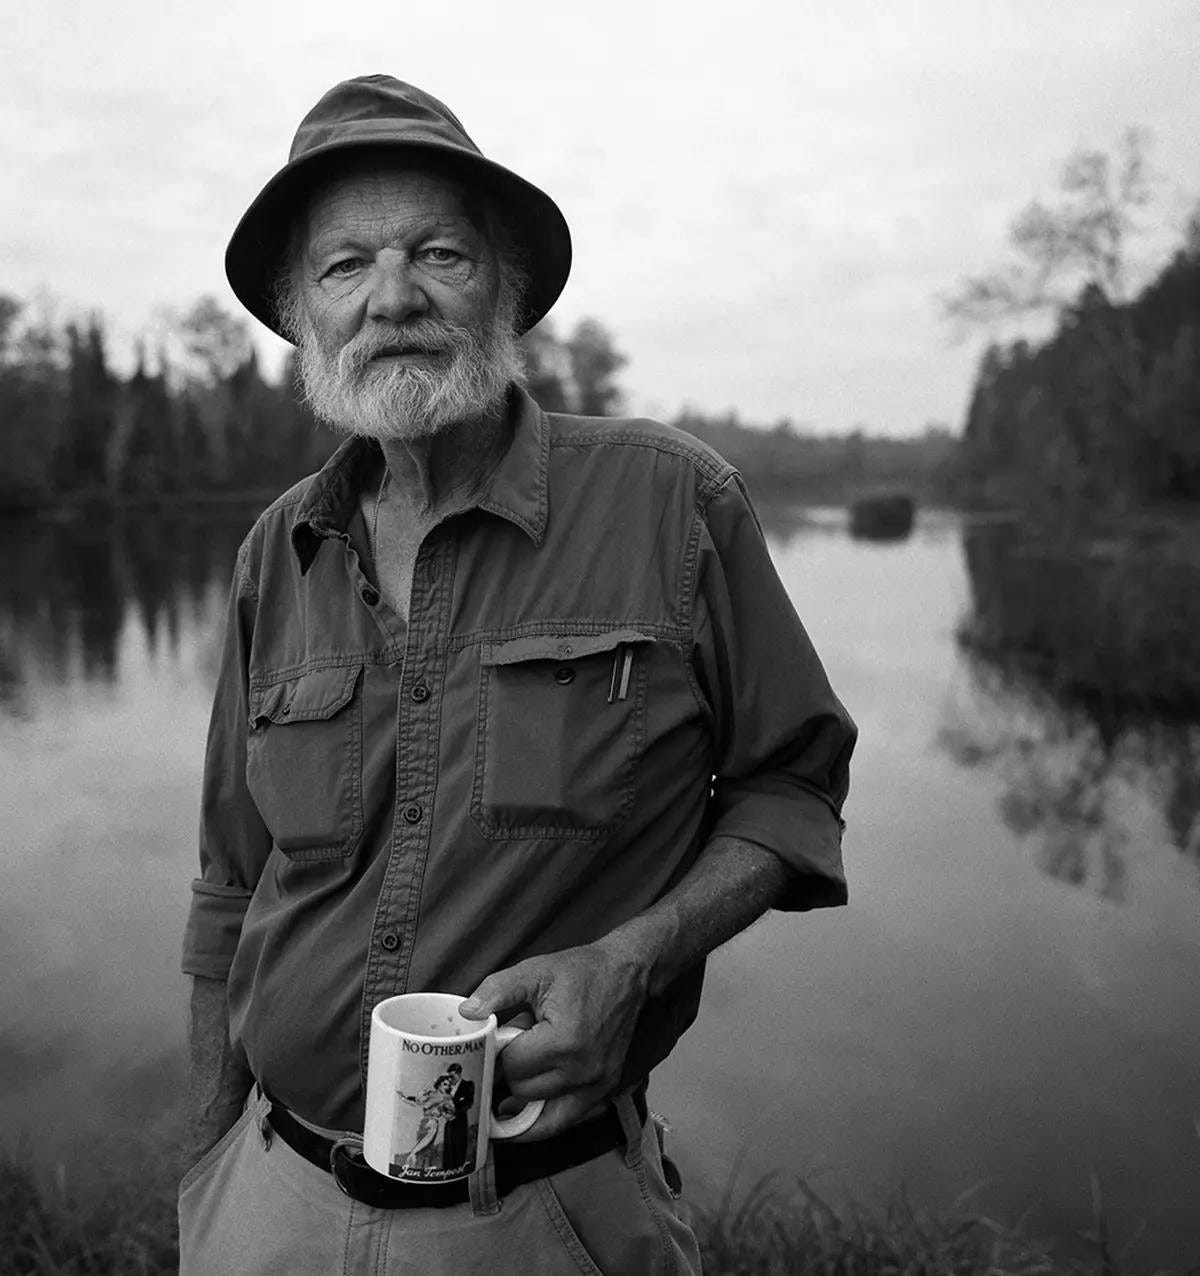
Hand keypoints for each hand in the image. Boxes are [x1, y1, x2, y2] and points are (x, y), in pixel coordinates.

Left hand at [459, 937, 654, 1140]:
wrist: (629, 974)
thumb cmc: (584, 971)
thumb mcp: (536, 971)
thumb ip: (497, 991)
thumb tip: (467, 1013)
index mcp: (564, 1042)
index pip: (511, 1066)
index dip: (496, 1053)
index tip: (494, 1041)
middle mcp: (583, 1071)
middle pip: (522, 1091)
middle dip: (509, 1073)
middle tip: (509, 1050)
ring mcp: (598, 1085)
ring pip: (540, 1112)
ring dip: (522, 1096)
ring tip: (513, 1079)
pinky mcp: (606, 1090)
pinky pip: (566, 1121)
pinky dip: (542, 1122)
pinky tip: (521, 1116)